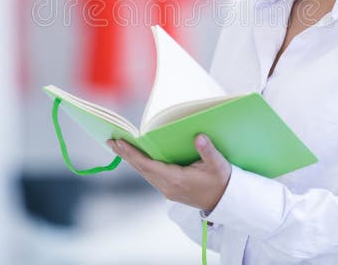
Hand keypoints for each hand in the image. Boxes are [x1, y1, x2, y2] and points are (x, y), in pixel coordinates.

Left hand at [107, 134, 231, 211]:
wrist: (227, 201)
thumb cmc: (222, 181)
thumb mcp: (218, 164)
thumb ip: (207, 150)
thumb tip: (198, 136)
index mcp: (176, 180)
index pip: (148, 165)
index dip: (132, 154)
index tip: (119, 143)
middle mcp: (168, 187)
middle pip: (141, 169)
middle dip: (125, 155)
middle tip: (110, 141)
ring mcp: (168, 190)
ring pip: (145, 173)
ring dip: (131, 159)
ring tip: (118, 147)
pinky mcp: (171, 189)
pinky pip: (151, 175)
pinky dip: (141, 165)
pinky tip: (136, 157)